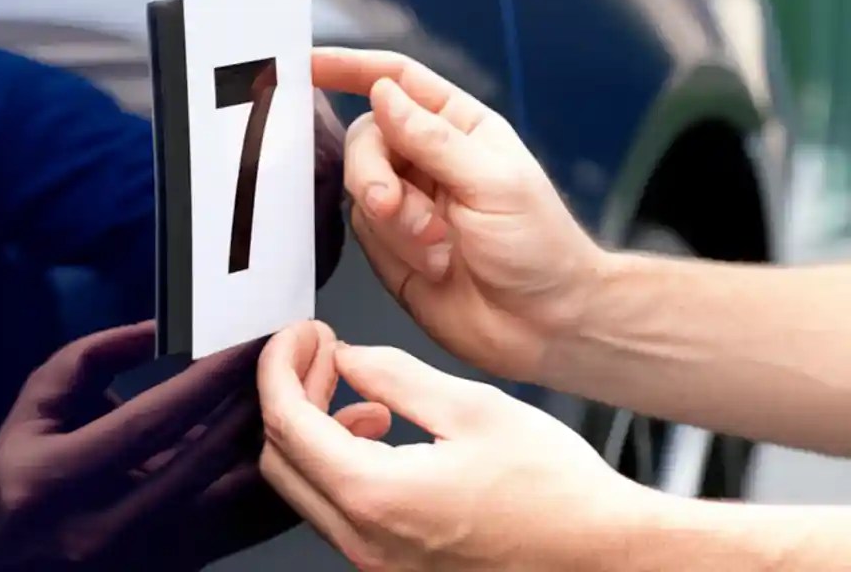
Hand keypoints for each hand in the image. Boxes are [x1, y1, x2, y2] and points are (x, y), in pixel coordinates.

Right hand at [0, 321, 387, 569]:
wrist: (8, 548)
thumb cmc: (24, 460)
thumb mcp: (42, 394)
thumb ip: (96, 355)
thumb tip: (158, 330)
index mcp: (61, 476)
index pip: (154, 419)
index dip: (210, 378)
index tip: (257, 342)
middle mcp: (106, 524)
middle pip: (207, 460)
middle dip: (265, 404)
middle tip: (313, 362)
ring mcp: (145, 553)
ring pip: (238, 505)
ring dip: (295, 454)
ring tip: (349, 415)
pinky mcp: (176, 565)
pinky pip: (245, 531)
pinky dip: (286, 493)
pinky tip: (327, 460)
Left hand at [259, 322, 652, 570]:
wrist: (604, 556)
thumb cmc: (558, 493)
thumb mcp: (473, 408)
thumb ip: (396, 375)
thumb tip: (347, 358)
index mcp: (376, 494)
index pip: (286, 421)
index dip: (282, 364)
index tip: (301, 335)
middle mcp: (365, 539)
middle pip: (280, 457)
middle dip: (292, 394)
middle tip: (323, 355)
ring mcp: (377, 561)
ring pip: (306, 486)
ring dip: (317, 430)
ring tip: (361, 396)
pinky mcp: (395, 567)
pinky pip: (339, 510)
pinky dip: (341, 464)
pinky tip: (384, 436)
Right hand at [315, 47, 604, 380]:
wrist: (544, 326)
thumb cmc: (541, 248)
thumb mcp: (493, 182)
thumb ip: (431, 137)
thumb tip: (381, 92)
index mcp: (459, 127)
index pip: (396, 81)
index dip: (350, 68)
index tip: (309, 63)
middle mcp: (428, 160)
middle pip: (366, 138)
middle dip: (372, 173)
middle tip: (391, 205)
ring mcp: (406, 203)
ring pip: (360, 189)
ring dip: (394, 222)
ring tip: (439, 248)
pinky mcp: (390, 246)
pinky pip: (362, 232)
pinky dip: (393, 249)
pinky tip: (433, 266)